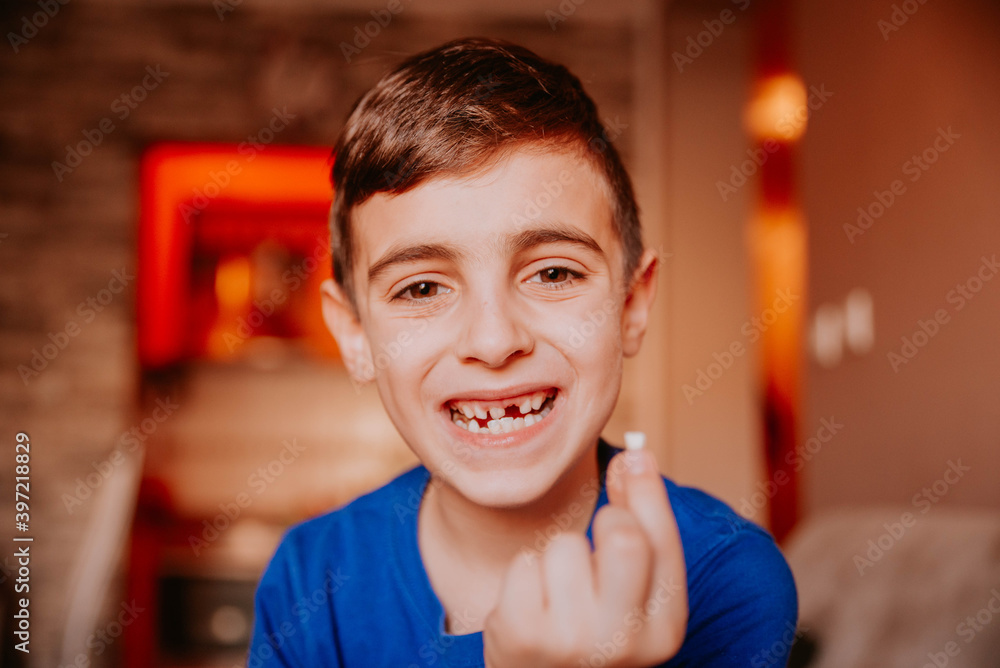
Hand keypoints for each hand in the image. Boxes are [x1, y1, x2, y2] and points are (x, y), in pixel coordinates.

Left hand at [483, 447, 687, 667]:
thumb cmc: (595, 628)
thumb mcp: (634, 592)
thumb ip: (642, 526)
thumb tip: (638, 454)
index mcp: (663, 631)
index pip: (661, 541)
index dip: (647, 489)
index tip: (635, 454)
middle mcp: (622, 641)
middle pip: (621, 535)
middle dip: (607, 522)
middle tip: (598, 547)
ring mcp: (569, 641)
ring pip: (565, 544)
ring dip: (559, 556)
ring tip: (559, 593)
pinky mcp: (520, 635)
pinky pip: (525, 562)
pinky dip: (526, 574)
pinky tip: (531, 604)